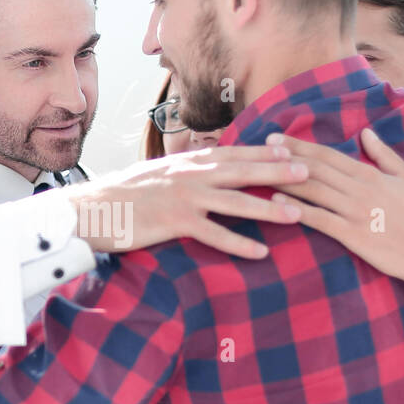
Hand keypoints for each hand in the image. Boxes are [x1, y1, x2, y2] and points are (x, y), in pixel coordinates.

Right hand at [67, 144, 307, 258]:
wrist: (93, 207)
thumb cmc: (127, 194)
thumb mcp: (160, 173)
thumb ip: (188, 171)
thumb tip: (210, 170)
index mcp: (189, 161)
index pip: (235, 153)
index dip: (266, 151)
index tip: (295, 150)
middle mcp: (191, 175)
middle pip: (243, 171)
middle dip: (278, 171)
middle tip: (310, 173)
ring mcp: (184, 198)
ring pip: (235, 202)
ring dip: (268, 208)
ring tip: (298, 215)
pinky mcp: (174, 222)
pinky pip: (213, 234)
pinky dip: (238, 244)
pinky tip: (260, 253)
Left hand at [265, 128, 403, 289]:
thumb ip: (385, 155)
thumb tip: (367, 133)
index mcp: (371, 174)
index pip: (328, 156)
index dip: (300, 146)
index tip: (276, 139)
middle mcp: (360, 188)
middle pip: (315, 168)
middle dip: (286, 156)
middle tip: (260, 148)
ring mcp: (355, 211)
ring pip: (314, 190)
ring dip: (285, 180)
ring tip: (260, 172)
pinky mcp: (352, 235)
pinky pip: (319, 219)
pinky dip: (297, 209)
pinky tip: (276, 204)